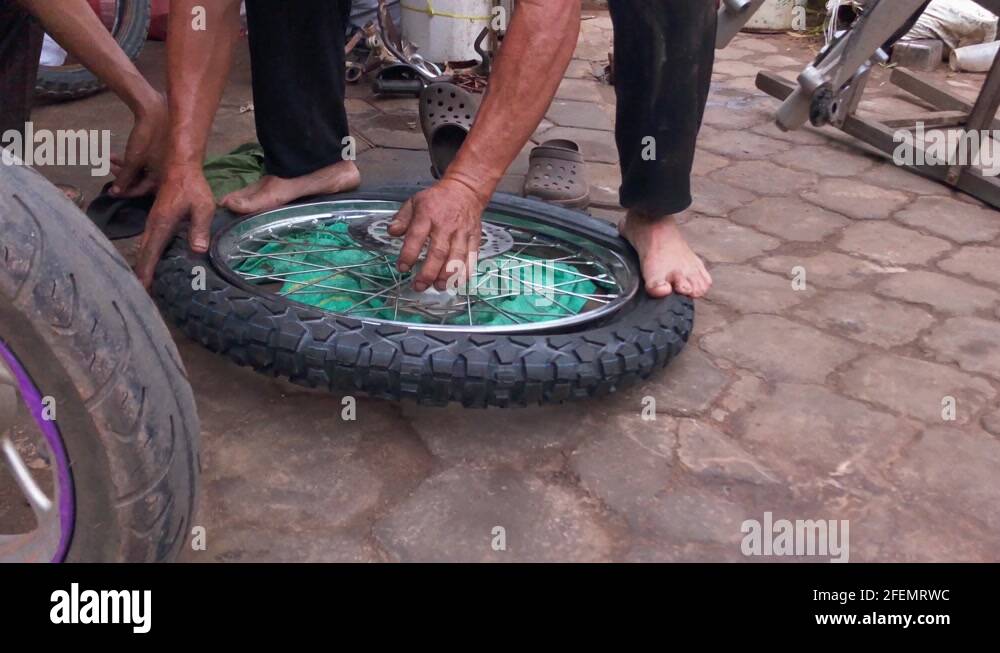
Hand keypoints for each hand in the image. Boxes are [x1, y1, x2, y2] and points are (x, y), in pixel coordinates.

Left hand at [111, 92, 166, 197]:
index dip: (124, 191)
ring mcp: (162, 163)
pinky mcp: (160, 153)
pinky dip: (131, 160)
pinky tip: (116, 154)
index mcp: (161, 178)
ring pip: (140, 170)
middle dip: (123, 176)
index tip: (110, 191)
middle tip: (109, 169)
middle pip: (140, 181)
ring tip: (108, 158)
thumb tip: (115, 193)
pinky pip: (144, 162)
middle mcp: (164, 173)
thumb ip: (124, 178)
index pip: (140, 191)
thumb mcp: (133, 161)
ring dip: (123, 166)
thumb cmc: (146, 139)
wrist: (156, 114)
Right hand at [134, 164, 215, 289]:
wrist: (178, 164)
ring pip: (145, 247)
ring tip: (143, 283)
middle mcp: (152, 225)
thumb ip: (200, 229)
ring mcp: (152, 221)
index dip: (146, 272)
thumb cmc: (192, 185)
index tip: (142, 289)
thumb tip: (198, 251)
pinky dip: (147, 253)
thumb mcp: (202, 207)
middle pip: (144, 254)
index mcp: (161, 224)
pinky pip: (149, 240)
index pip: (150, 254)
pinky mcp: (156, 218)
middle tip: (141, 294)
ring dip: (143, 264)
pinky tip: (151, 263)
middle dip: (141, 273)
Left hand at [387, 179, 487, 290]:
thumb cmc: (438, 199)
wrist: (466, 190)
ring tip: (439, 287)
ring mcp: (462, 232)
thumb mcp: (414, 202)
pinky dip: (466, 272)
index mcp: (428, 215)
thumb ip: (401, 218)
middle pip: (438, 252)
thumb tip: (392, 232)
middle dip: (428, 272)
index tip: (402, 268)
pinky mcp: (475, 238)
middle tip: (419, 286)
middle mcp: (446, 225)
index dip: (408, 254)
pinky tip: (458, 283)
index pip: (416, 237)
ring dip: (448, 275)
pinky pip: (472, 257)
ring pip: (456, 257)